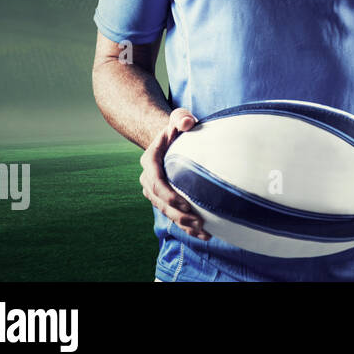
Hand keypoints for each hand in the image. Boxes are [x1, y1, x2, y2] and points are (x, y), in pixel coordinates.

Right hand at [140, 108, 208, 240]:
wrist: (173, 139)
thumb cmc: (179, 127)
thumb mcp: (180, 118)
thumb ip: (181, 118)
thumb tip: (186, 122)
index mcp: (150, 161)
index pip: (156, 182)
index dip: (168, 195)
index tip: (185, 204)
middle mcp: (149, 179)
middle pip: (160, 201)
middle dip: (177, 214)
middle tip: (197, 221)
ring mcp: (156, 191)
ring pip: (167, 211)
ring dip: (183, 223)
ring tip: (203, 231)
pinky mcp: (166, 199)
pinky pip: (174, 215)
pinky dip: (187, 226)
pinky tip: (204, 234)